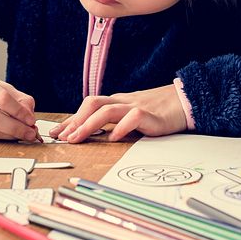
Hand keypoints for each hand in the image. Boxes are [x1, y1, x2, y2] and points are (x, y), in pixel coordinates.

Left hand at [50, 85, 186, 142]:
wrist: (185, 101)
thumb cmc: (157, 111)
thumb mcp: (130, 116)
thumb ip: (114, 123)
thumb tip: (92, 135)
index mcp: (116, 103)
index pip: (87, 107)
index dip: (70, 120)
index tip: (56, 133)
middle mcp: (122, 102)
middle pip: (92, 104)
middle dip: (75, 120)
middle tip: (63, 137)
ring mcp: (136, 107)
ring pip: (107, 110)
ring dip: (89, 125)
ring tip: (78, 138)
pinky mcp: (151, 115)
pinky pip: (133, 118)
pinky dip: (122, 127)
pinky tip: (114, 137)